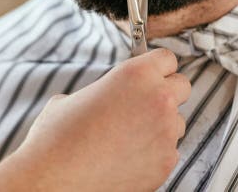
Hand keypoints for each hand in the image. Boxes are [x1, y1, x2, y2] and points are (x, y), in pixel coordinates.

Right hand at [0, 48, 190, 191]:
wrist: (55, 178)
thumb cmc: (58, 136)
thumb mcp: (75, 96)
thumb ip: (104, 90)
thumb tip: (108, 97)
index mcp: (136, 74)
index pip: (167, 58)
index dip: (156, 67)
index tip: (150, 75)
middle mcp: (158, 100)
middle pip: (183, 86)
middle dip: (167, 92)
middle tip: (143, 103)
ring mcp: (166, 133)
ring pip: (177, 121)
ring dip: (161, 124)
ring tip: (129, 135)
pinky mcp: (166, 163)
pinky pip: (169, 150)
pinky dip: (154, 152)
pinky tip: (128, 155)